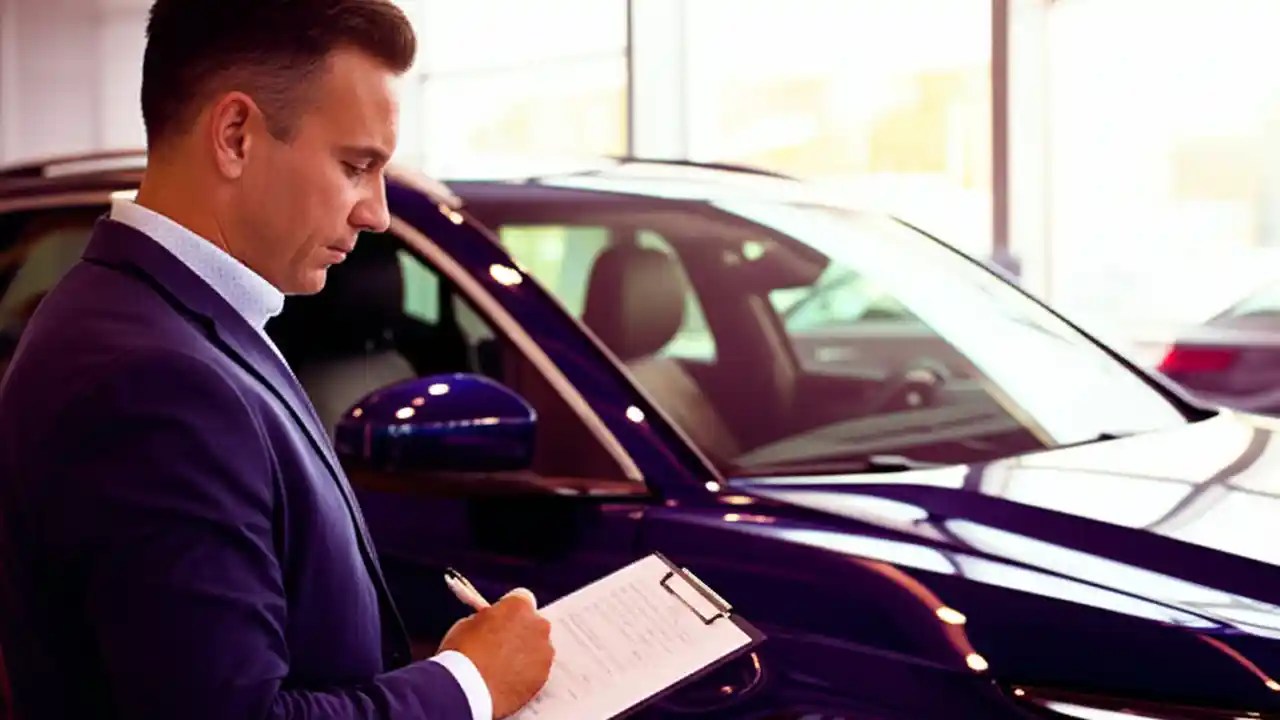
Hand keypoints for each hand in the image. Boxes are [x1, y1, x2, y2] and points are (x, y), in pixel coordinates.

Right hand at [439, 588, 553, 717]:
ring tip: (503, 667)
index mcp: (518, 606)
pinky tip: (508, 681)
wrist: (469, 689)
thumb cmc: (463, 654)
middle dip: (520, 632)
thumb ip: (487, 619)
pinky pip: (537, 670)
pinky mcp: (544, 676)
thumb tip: (489, 623)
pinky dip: (527, 674)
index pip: (521, 598)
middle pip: (533, 624)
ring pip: (538, 648)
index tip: (501, 620)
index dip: (509, 611)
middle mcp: (538, 625)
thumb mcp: (467, 624)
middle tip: (501, 646)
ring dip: (525, 653)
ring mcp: (544, 653)